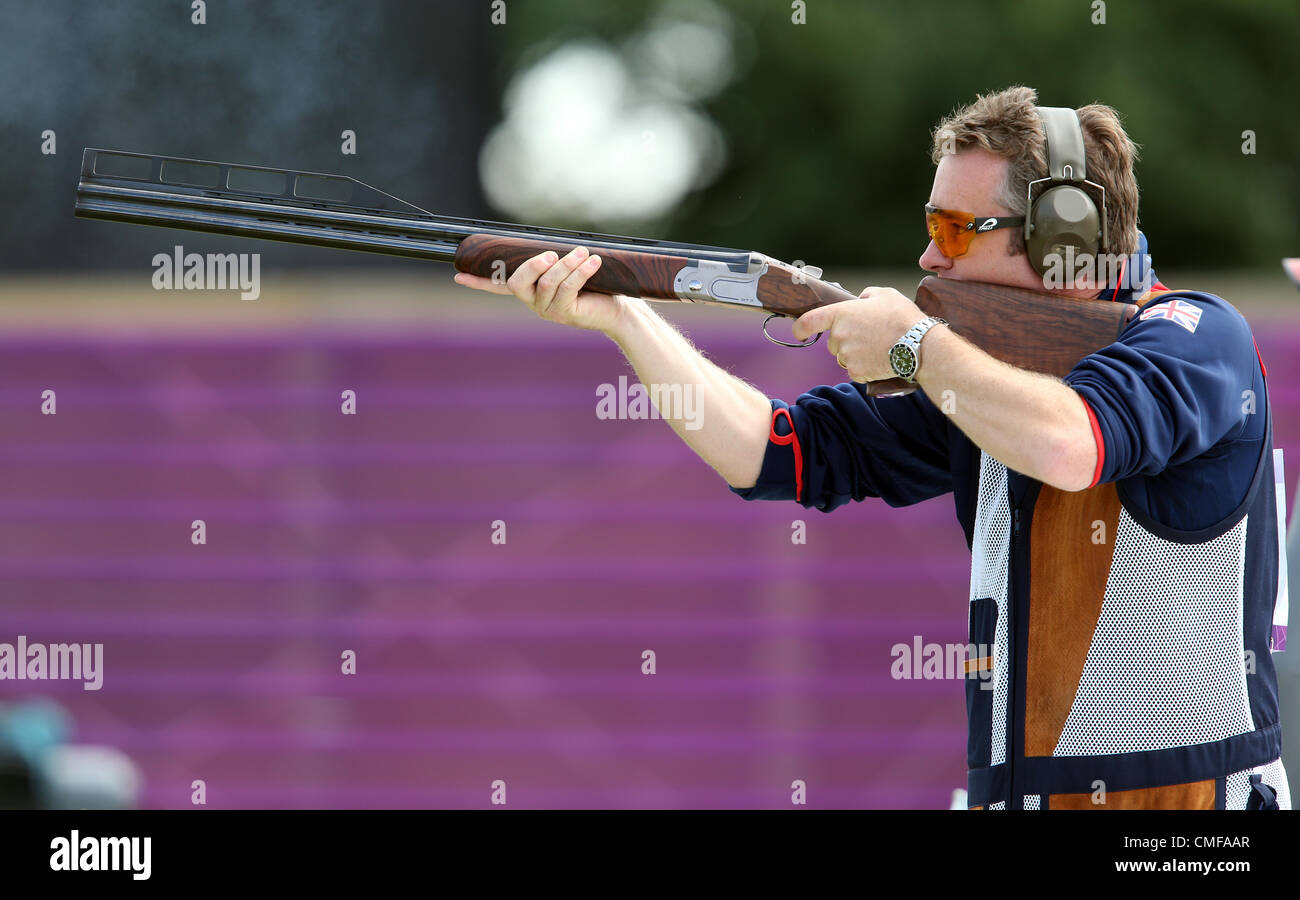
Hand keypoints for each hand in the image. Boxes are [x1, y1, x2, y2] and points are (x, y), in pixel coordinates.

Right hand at [451, 246, 626, 332]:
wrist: (619, 311)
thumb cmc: (596, 287)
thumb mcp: (571, 269)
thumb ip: (556, 259)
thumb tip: (551, 242)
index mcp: (531, 291)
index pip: (499, 287)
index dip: (479, 282)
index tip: (458, 275)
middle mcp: (535, 302)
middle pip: (517, 283)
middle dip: (532, 265)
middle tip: (549, 254)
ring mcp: (549, 310)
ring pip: (548, 282)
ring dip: (567, 263)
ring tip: (584, 252)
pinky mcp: (567, 313)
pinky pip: (569, 287)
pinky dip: (581, 271)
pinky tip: (593, 262)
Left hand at [790, 286, 926, 382]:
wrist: (920, 345)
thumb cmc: (903, 317)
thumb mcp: (885, 294)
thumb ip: (866, 295)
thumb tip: (860, 300)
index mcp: (841, 314)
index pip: (808, 322)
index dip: (801, 328)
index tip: (800, 333)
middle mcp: (839, 336)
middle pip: (833, 341)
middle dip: (846, 339)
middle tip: (870, 335)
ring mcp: (846, 356)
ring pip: (844, 356)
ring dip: (855, 353)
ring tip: (879, 346)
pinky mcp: (856, 372)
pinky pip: (855, 370)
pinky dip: (865, 367)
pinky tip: (880, 359)